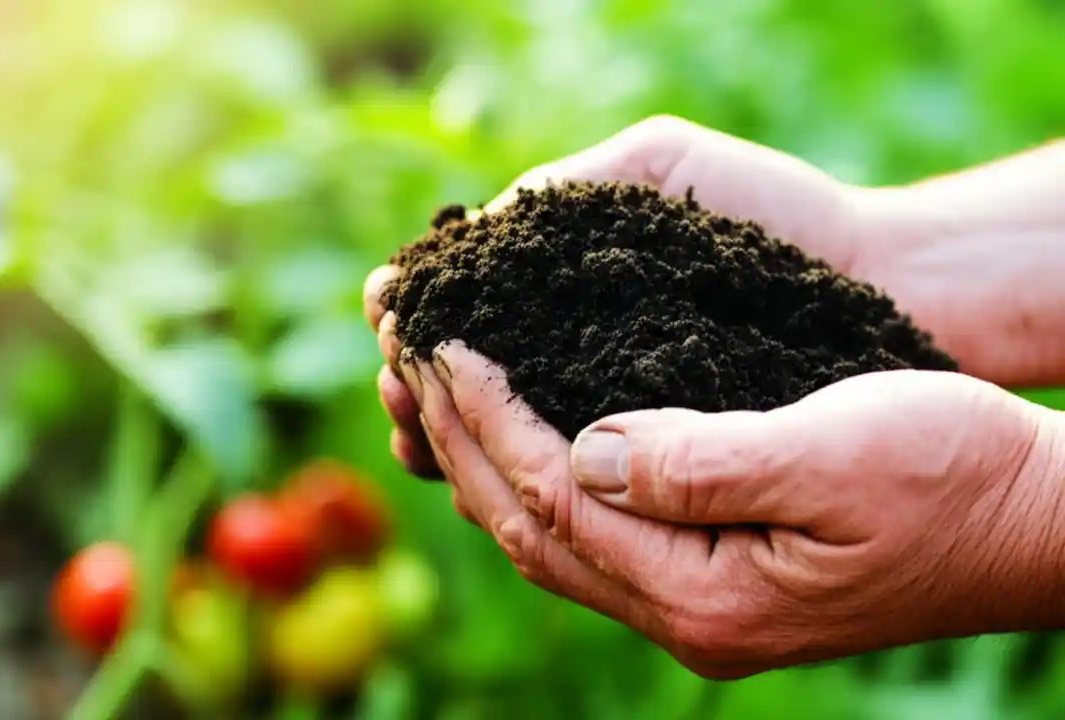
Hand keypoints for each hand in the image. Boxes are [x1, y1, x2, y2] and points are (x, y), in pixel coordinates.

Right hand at [365, 115, 870, 477]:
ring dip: (454, 442)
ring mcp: (614, 412)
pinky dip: (521, 481)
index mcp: (564, 292)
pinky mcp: (658, 459)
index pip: (470, 318)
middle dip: (424, 390)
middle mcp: (578, 358)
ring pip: (510, 444)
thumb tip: (467, 238)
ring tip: (413, 431)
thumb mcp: (657, 168)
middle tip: (393, 384)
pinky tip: (484, 481)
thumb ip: (564, 192)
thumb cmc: (772, 209)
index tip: (389, 321)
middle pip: (474, 388)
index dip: (421, 323)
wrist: (885, 273)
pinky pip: (573, 482)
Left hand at [400, 343, 1064, 676]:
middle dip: (458, 435)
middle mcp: (685, 617)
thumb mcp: (836, 451)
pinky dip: (533, 482)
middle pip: (530, 524)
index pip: (554, 496)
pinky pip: (588, 538)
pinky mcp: (710, 583)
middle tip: (403, 353)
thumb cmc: (954, 473)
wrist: (1031, 524)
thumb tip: (583, 448)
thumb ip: (701, 461)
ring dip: (480, 460)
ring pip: (548, 537)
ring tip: (428, 388)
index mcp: (707, 593)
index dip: (486, 416)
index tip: (440, 341)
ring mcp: (695, 609)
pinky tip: (509, 437)